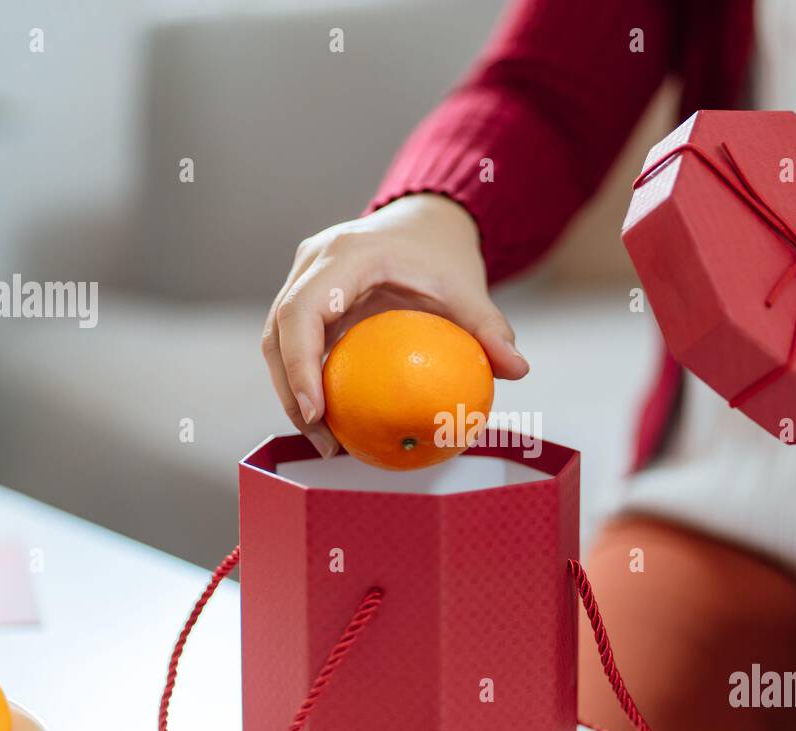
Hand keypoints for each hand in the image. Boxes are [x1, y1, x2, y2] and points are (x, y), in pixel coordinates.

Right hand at [262, 193, 527, 457]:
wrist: (423, 223)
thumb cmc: (442, 255)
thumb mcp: (468, 287)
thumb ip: (489, 328)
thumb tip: (517, 370)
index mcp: (345, 255)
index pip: (303, 311)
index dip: (299, 363)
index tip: (317, 412)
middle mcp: (312, 262)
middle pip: (278, 332)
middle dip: (291, 393)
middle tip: (323, 441)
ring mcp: (302, 278)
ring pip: (277, 342)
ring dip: (294, 395)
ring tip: (327, 443)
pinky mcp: (304, 298)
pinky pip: (295, 345)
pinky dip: (306, 383)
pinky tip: (334, 424)